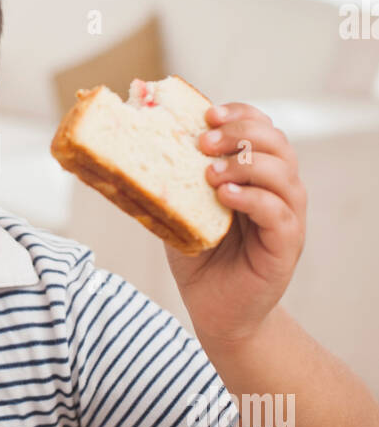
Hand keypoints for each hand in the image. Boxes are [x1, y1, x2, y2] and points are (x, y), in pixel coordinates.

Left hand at [164, 102, 306, 343]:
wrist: (216, 312)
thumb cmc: (200, 259)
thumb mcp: (183, 211)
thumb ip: (175, 182)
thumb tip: (139, 147)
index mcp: (257, 174)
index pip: (261, 128)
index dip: (239, 114)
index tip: (207, 114)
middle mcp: (278, 190)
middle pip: (276, 142)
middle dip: (240, 133)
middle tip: (204, 143)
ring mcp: (287, 217)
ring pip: (283, 173)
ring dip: (245, 165)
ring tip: (210, 174)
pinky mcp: (286, 245)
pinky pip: (279, 212)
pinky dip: (253, 198)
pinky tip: (226, 197)